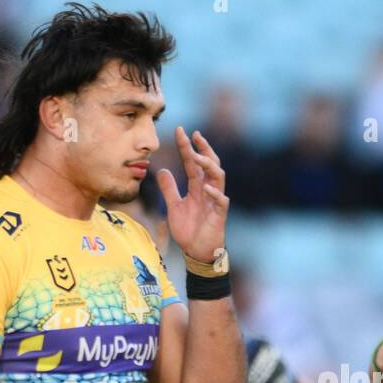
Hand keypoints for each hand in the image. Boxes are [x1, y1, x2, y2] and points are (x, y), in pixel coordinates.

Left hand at [156, 127, 228, 263]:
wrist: (197, 252)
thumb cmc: (189, 230)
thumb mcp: (174, 206)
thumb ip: (169, 189)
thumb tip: (161, 170)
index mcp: (197, 187)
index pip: (193, 163)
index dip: (187, 147)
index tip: (180, 131)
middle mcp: (208, 190)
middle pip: (210, 164)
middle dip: (204, 148)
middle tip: (195, 135)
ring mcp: (215, 201)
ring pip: (218, 177)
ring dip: (209, 166)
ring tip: (197, 157)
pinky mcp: (219, 215)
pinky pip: (221, 201)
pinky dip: (215, 194)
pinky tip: (206, 188)